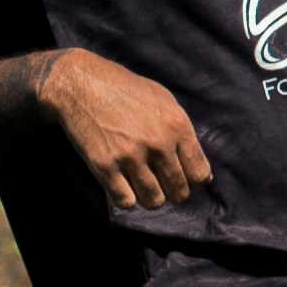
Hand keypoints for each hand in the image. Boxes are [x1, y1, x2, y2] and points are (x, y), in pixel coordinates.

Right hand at [33, 49, 213, 206]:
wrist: (82, 84)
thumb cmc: (126, 91)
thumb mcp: (164, 102)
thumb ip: (185, 137)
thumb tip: (204, 179)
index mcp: (177, 125)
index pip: (199, 173)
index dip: (192, 179)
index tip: (182, 176)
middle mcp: (157, 142)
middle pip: (179, 191)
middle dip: (173, 192)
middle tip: (162, 184)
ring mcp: (130, 156)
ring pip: (154, 201)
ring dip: (150, 198)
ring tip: (143, 186)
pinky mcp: (104, 166)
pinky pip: (126, 202)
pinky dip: (127, 199)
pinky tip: (123, 185)